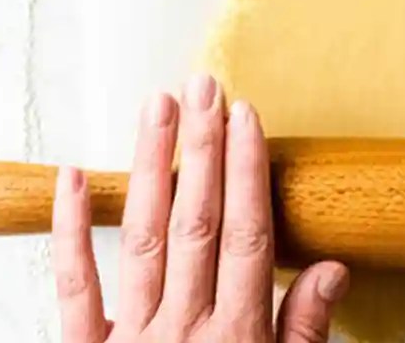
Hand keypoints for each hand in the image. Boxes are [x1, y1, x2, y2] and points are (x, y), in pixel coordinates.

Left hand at [51, 75, 348, 341]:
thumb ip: (305, 332)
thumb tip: (334, 270)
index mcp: (237, 337)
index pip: (248, 237)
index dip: (248, 173)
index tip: (248, 118)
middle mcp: (184, 328)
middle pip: (197, 223)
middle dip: (204, 150)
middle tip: (206, 87)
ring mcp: (131, 337)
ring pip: (143, 237)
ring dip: (151, 167)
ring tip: (158, 109)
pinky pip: (75, 287)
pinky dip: (70, 231)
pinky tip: (72, 179)